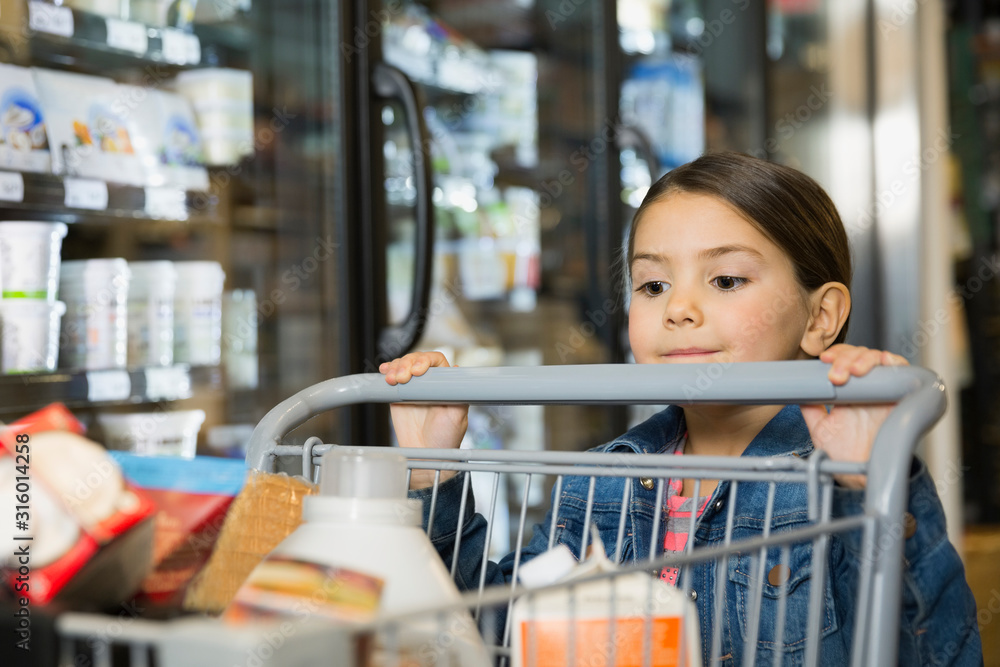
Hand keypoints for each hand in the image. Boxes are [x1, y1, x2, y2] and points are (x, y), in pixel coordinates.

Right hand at [380, 351, 467, 488]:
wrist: (426, 455)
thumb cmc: (446, 438)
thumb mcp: (457, 417)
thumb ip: (458, 395)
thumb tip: (456, 370)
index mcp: (445, 384)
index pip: (436, 361)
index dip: (425, 360)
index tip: (418, 371)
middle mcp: (429, 383)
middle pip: (416, 359)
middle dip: (406, 363)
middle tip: (402, 378)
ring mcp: (413, 388)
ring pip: (403, 365)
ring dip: (395, 367)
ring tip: (391, 379)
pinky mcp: (399, 396)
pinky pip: (392, 378)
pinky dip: (386, 371)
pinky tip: (384, 372)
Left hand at [800, 345, 908, 488]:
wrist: (863, 474)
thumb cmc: (844, 455)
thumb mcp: (820, 428)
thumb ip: (810, 408)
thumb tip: (797, 389)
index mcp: (847, 392)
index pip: (842, 361)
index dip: (834, 355)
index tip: (823, 360)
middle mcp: (866, 388)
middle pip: (858, 355)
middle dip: (845, 358)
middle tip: (836, 375)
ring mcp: (884, 390)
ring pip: (877, 359)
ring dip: (863, 359)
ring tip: (852, 372)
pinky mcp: (902, 396)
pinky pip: (903, 371)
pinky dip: (893, 362)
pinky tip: (882, 363)